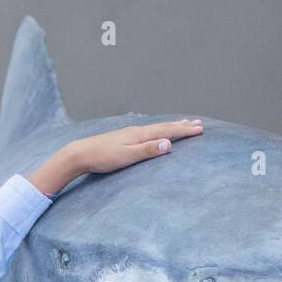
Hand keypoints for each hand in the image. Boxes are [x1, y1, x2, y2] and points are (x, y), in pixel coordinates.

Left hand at [71, 120, 203, 173]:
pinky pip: (149, 131)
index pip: (167, 131)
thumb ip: (148, 150)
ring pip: (157, 128)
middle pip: (164, 126)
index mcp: (140, 135)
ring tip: (183, 124)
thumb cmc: (103, 158)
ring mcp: (130, 133)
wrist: (81, 153)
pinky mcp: (124, 138)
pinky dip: (160, 129)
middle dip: (182, 126)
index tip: (200, 129)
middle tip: (199, 124)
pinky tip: (157, 132)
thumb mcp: (127, 156)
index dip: (184, 131)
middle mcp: (137, 131)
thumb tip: (169, 143)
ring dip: (172, 126)